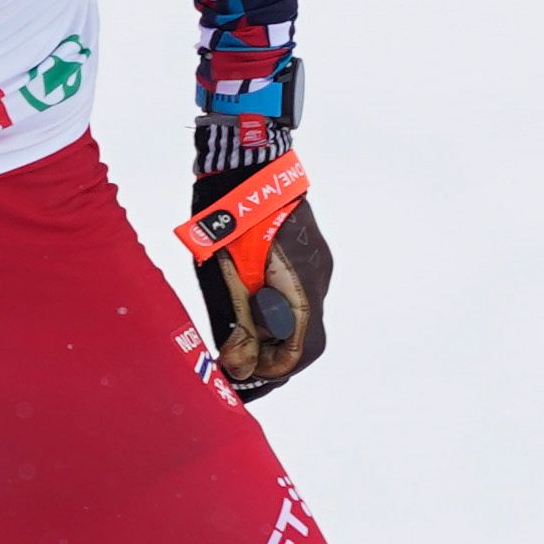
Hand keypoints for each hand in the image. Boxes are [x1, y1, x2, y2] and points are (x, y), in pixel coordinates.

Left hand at [176, 135, 329, 398]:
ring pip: (301, 319)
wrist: (246, 160)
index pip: (300, 351)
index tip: (241, 383)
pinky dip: (274, 316)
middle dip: (273, 362)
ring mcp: (316, 265)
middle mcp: (318, 278)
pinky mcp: (306, 255)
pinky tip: (245, 315)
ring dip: (272, 339)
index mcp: (301, 285)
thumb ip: (236, 321)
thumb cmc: (229, 216)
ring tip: (236, 348)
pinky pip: (296, 297)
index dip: (272, 374)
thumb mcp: (225, 273)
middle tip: (237, 373)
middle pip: (306, 340)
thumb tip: (239, 368)